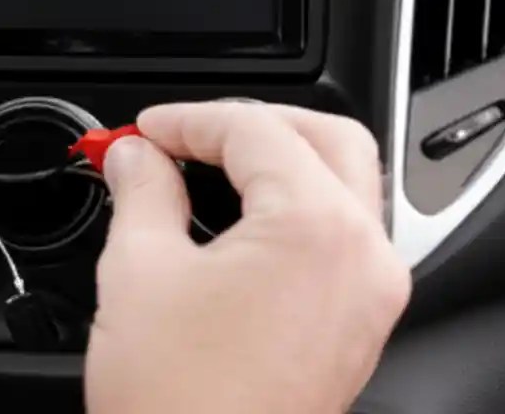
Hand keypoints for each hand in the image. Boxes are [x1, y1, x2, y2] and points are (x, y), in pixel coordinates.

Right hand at [85, 101, 409, 413]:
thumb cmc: (179, 403)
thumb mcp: (138, 272)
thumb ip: (141, 191)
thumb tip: (134, 156)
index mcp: (316, 229)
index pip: (256, 131)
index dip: (189, 119)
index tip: (144, 131)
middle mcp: (363, 256)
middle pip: (327, 137)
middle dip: (251, 124)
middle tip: (185, 134)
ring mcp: (371, 295)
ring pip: (345, 184)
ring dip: (280, 162)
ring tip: (209, 170)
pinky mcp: (360, 326)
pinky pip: (343, 236)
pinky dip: (297, 209)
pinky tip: (241, 220)